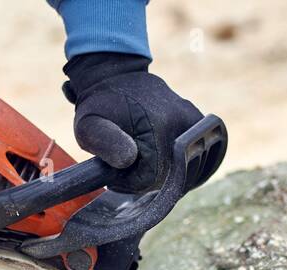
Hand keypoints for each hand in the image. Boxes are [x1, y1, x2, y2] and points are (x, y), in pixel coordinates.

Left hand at [63, 53, 203, 193]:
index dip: (128, 179)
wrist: (116, 73)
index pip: (149, 180)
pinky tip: (158, 150)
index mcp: (158, 129)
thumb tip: (130, 158)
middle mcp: (182, 124)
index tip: (115, 167)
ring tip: (140, 150)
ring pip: (181, 168)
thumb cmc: (100, 104)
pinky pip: (193, 155)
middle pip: (167, 176)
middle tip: (126, 155)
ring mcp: (193, 121)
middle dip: (144, 173)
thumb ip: (105, 142)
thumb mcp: (89, 124)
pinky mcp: (196, 119)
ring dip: (159, 167)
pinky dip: (175, 159)